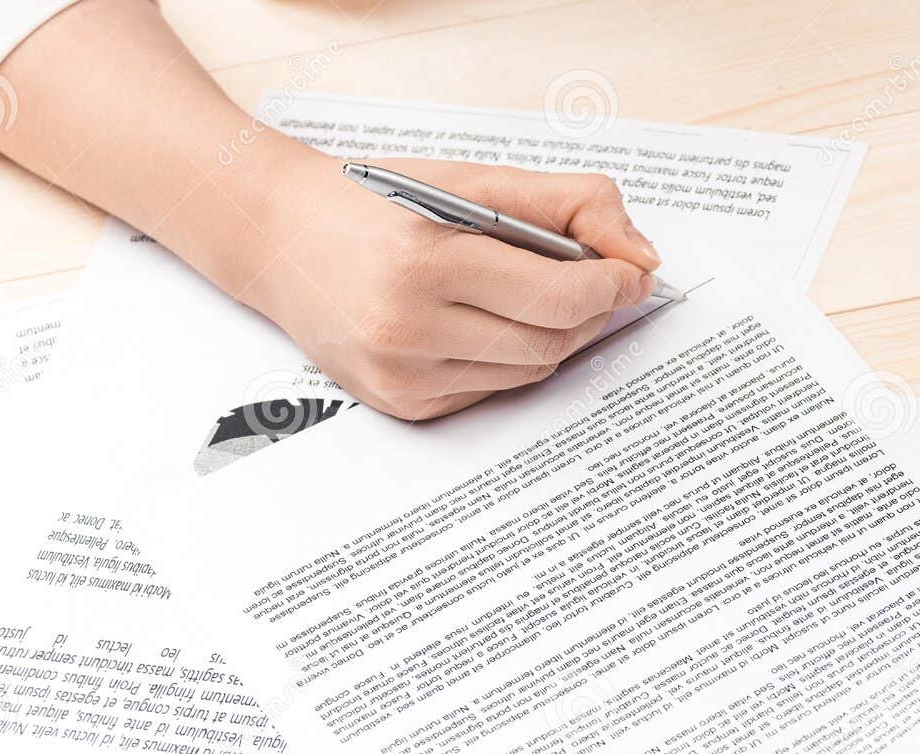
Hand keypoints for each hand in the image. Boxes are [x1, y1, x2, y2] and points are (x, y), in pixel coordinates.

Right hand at [239, 148, 660, 420]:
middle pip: (548, 344)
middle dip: (588, 315)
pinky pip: (490, 392)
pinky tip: (495, 325)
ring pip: (525, 374)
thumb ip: (570, 204)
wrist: (277, 237)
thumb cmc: (376, 202)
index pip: (554, 296)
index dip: (608, 288)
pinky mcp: (400, 404)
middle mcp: (406, 328)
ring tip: (547, 299)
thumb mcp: (473, 182)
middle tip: (602, 284)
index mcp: (423, 261)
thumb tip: (642, 256)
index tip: (631, 274)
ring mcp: (400, 376)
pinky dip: (511, 361)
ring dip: (554, 339)